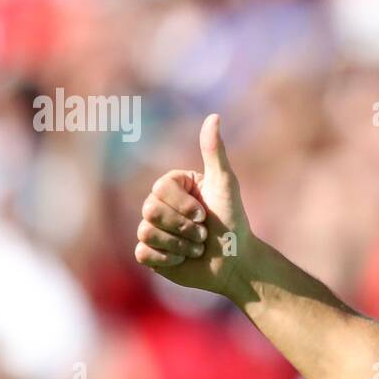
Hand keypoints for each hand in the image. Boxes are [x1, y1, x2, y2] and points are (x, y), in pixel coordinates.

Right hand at [134, 113, 252, 296]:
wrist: (235, 262)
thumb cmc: (233, 222)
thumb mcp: (225, 184)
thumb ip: (214, 152)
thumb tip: (214, 116)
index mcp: (173, 186)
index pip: (160, 189)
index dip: (183, 205)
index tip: (205, 214)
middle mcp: (159, 205)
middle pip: (150, 210)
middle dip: (183, 226)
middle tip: (203, 234)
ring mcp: (152, 229)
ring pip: (146, 232)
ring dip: (180, 244)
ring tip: (197, 248)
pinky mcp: (150, 254)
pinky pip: (143, 253)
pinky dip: (168, 259)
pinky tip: (183, 260)